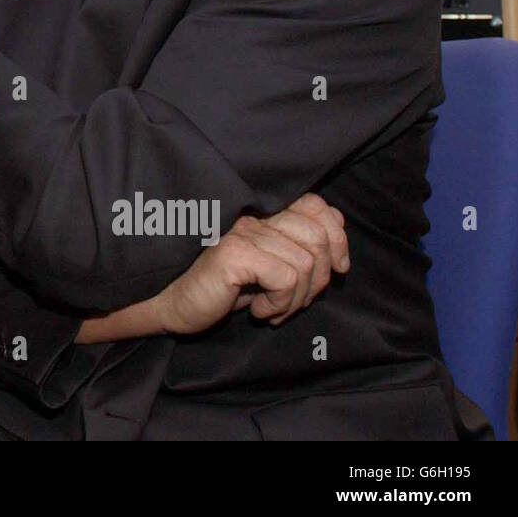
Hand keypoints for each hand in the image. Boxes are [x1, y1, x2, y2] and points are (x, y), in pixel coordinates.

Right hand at [152, 192, 348, 334]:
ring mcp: (243, 231)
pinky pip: (286, 279)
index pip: (316, 205)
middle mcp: (254, 216)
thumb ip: (300, 248)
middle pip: (318, 237)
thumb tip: (339, 233)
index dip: (338, 237)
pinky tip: (259, 311)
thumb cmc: (226, 290)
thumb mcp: (271, 269)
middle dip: (320, 279)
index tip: (338, 268)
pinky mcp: (234, 253)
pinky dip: (280, 303)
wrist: (178, 306)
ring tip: (273, 308)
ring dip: (297, 299)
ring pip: (305, 264)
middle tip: (295, 300)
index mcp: (265, 214)